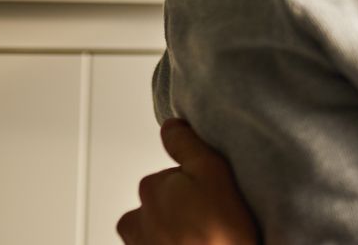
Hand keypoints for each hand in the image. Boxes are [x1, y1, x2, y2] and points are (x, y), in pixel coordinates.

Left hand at [116, 119, 258, 244]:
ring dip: (177, 233)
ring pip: (160, 230)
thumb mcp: (212, 173)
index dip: (199, 184)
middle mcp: (137, 218)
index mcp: (151, 187)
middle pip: (166, 203)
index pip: (174, 175)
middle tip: (213, 220)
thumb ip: (187, 144)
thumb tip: (170, 124)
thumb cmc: (220, 234)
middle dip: (185, 209)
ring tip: (205, 239)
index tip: (213, 198)